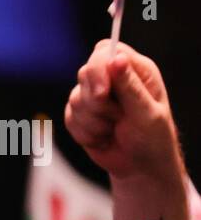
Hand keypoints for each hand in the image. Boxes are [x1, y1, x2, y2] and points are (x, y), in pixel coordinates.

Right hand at [64, 41, 189, 219]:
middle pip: (85, 74)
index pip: (105, 51)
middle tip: (115, 119)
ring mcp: (94, 96)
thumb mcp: (147, 113)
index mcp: (135, 70)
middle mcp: (113, 79)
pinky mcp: (80, 115)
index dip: (98, 68)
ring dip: (93, 122)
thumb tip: (117, 59)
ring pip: (75, 99)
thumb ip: (130, 87)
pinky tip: (103, 138)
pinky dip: (85, 133)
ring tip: (113, 131)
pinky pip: (68, 118)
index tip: (103, 93)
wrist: (138, 168)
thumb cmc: (152, 139)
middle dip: (96, 102)